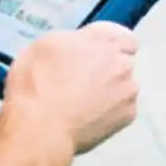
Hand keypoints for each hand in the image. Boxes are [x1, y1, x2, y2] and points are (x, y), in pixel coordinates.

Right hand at [2, 23, 139, 165]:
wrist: (41, 128)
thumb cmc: (37, 84)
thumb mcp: (45, 45)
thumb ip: (72, 41)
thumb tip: (79, 46)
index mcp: (102, 39)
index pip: (123, 38)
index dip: (109, 47)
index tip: (96, 57)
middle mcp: (121, 61)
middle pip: (123, 62)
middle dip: (108, 70)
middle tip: (82, 83)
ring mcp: (128, 89)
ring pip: (125, 86)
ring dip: (111, 92)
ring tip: (83, 104)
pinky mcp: (128, 114)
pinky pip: (123, 110)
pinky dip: (110, 113)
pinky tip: (88, 117)